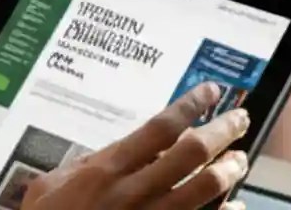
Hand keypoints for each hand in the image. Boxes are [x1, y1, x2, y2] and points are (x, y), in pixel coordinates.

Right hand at [19, 82, 251, 209]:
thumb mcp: (50, 186)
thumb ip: (84, 165)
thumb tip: (113, 150)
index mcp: (106, 170)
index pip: (160, 128)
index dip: (190, 105)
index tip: (211, 91)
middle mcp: (134, 192)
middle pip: (193, 153)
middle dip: (223, 131)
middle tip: (240, 119)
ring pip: (206, 189)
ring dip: (229, 170)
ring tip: (239, 159)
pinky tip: (237, 205)